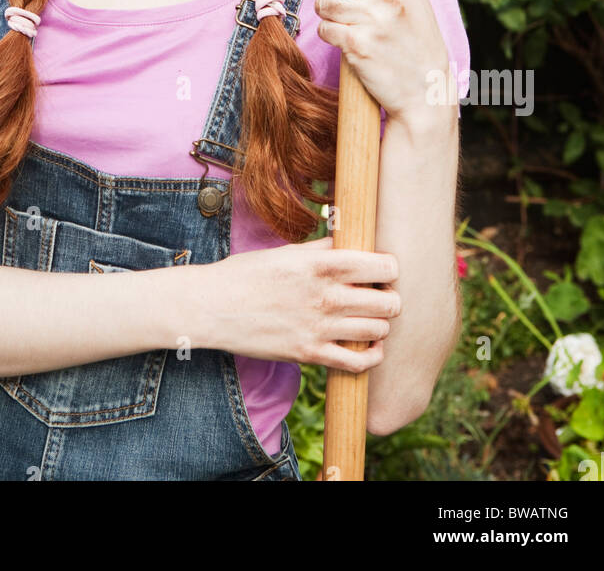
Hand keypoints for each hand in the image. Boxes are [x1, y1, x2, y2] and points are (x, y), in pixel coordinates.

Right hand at [205, 236, 399, 369]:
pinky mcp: (310, 354)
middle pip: (389, 302)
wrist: (213, 307)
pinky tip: (367, 347)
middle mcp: (326, 296)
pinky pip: (358, 363)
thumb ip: (323, 248)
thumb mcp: (286, 251)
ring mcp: (319, 328)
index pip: (383, 266)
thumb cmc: (247, 273)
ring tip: (370, 319)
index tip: (383, 270)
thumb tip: (352, 241)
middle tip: (380, 297)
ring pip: (378, 331)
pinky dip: (371, 357)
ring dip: (380, 325)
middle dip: (390, 298)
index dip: (390, 268)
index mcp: (322, 264)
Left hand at [314, 0, 457, 128]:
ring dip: (331, 14)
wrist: (426, 88)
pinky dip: (332, 36)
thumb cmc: (413, 36)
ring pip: (323, 1)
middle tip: (350, 2)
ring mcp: (374, 18)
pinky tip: (352, 41)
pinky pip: (324, 28)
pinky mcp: (358, 45)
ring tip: (354, 24)